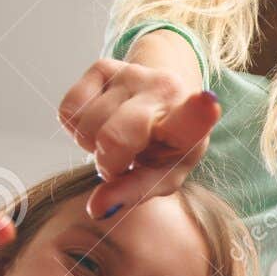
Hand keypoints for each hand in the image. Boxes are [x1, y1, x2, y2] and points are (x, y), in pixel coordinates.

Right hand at [57, 58, 221, 218]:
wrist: (161, 100)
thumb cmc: (165, 147)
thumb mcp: (163, 176)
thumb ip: (134, 194)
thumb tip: (97, 208)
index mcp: (189, 123)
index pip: (192, 118)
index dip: (197, 112)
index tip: (207, 103)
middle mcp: (163, 90)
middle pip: (114, 138)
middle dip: (108, 163)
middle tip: (123, 163)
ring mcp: (132, 74)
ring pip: (86, 128)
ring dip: (93, 145)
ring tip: (118, 140)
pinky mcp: (103, 66)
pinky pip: (69, 112)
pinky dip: (77, 129)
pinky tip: (101, 124)